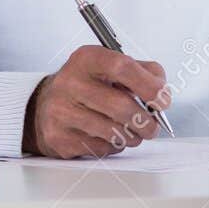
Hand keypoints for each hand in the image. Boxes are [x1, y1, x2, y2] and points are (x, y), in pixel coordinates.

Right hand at [25, 45, 170, 158]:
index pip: (122, 67)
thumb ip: (144, 72)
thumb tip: (162, 93)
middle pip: (121, 106)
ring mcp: (61, 111)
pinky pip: (100, 148)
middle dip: (146, 122)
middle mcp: (70, 82)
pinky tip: (108, 136)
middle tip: (152, 127)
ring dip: (132, 137)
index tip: (162, 100)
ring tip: (132, 132)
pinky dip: (113, 146)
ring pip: (113, 132)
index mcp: (86, 59)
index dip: (149, 86)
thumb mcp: (112, 67)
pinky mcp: (59, 137)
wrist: (46, 106)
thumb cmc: (88, 86)